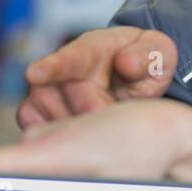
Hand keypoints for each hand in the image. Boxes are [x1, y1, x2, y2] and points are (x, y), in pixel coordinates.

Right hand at [16, 26, 177, 128]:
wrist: (128, 77)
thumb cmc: (140, 62)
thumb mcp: (156, 52)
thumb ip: (148, 54)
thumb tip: (126, 63)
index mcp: (90, 50)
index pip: (68, 59)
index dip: (51, 68)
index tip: (35, 74)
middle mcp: (59, 71)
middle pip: (67, 100)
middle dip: (95, 111)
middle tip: (116, 108)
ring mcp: (44, 93)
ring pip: (52, 120)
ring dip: (80, 127)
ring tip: (103, 114)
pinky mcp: (36, 115)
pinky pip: (38, 132)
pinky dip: (60, 140)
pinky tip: (83, 134)